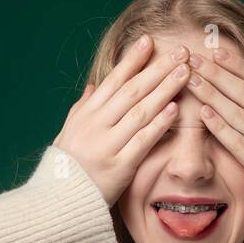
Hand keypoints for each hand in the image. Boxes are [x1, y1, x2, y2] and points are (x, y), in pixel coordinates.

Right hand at [53, 34, 190, 204]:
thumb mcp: (69, 133)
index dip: (132, 60)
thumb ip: (82, 108)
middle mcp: (96, 125)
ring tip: (185, 73)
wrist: (58, 202)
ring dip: (165, 89)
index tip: (150, 40)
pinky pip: (142, 140)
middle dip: (158, 69)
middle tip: (180, 52)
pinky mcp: (119, 166)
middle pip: (132, 90)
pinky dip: (159, 124)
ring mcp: (107, 145)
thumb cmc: (66, 169)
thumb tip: (94, 86)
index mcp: (86, 114)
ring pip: (140, 111)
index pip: (113, 80)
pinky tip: (175, 109)